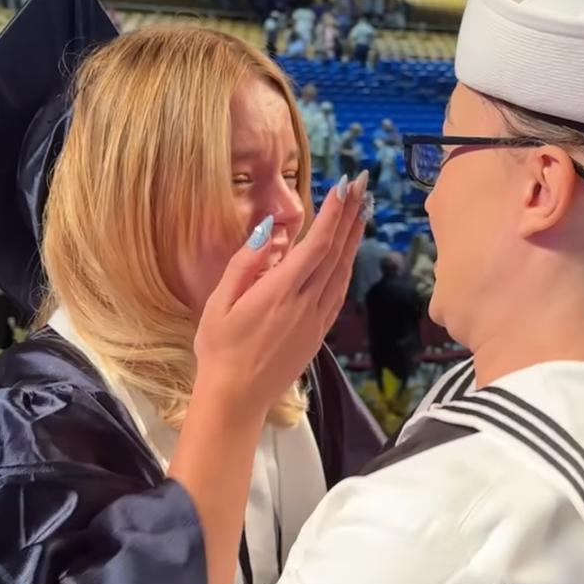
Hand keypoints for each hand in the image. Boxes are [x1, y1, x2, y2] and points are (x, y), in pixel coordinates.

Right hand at [193, 171, 368, 417]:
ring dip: (354, 238)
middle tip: (364, 185)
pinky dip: (346, 266)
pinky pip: (338, 292)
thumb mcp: (219, 303)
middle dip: (351, 216)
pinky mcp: (318, 332)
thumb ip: (245, 264)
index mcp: (279, 293)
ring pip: (342, 271)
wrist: (237, 398)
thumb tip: (269, 231)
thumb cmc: (220, 349)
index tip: (345, 186)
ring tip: (363, 210)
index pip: (315, 245)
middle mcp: (304, 304)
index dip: (333, 214)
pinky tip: (349, 253)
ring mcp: (315, 320)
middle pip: (336, 253)